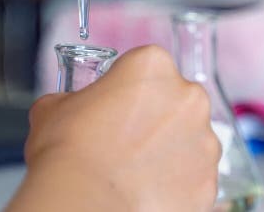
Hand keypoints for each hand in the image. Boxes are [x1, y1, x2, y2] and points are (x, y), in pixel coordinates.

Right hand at [10, 46, 219, 211]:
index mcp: (152, 65)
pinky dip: (177, 183)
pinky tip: (147, 190)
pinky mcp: (209, 180)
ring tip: (135, 170)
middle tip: (126, 140)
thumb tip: (70, 106)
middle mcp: (188, 96)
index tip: (117, 105)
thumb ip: (74, 98)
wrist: (84, 204)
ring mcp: (204, 141)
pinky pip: (195, 176)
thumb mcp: (54, 107)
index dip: (129, 88)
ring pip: (190, 139)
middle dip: (156, 117)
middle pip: (176, 100)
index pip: (146, 67)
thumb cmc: (68, 153)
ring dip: (170, 150)